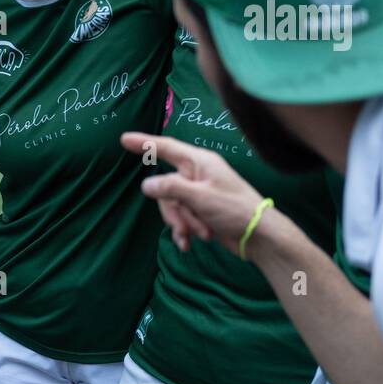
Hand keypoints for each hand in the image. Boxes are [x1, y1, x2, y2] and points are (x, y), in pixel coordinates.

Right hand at [120, 132, 264, 255]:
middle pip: (165, 187)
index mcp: (199, 162)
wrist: (259, 237)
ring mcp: (198, 193)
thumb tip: (145, 184)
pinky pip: (180, 217)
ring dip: (181, 223)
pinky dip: (183, 230)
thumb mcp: (201, 198)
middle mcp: (197, 175)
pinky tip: (188, 244)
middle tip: (184, 227)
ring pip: (172, 205)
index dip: (144, 143)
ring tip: (197, 235)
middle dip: (173, 211)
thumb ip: (171, 189)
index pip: (166, 148)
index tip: (124, 139)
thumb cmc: (235, 210)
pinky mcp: (200, 210)